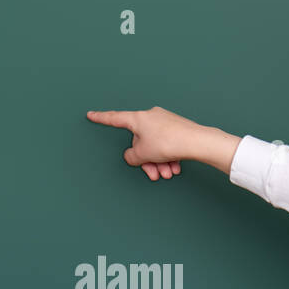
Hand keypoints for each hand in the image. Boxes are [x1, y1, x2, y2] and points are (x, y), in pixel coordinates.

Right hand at [85, 105, 205, 180]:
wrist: (198, 142)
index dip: (101, 119)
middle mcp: (151, 117)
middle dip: (147, 160)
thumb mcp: (143, 154)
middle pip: (141, 142)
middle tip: (153, 174)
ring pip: (156, 147)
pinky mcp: (177, 128)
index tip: (91, 115)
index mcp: (139, 118)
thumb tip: (132, 155)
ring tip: (167, 174)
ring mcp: (165, 121)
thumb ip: (132, 156)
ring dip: (159, 163)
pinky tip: (175, 168)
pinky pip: (167, 145)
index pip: (115, 119)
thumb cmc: (169, 143)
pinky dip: (169, 158)